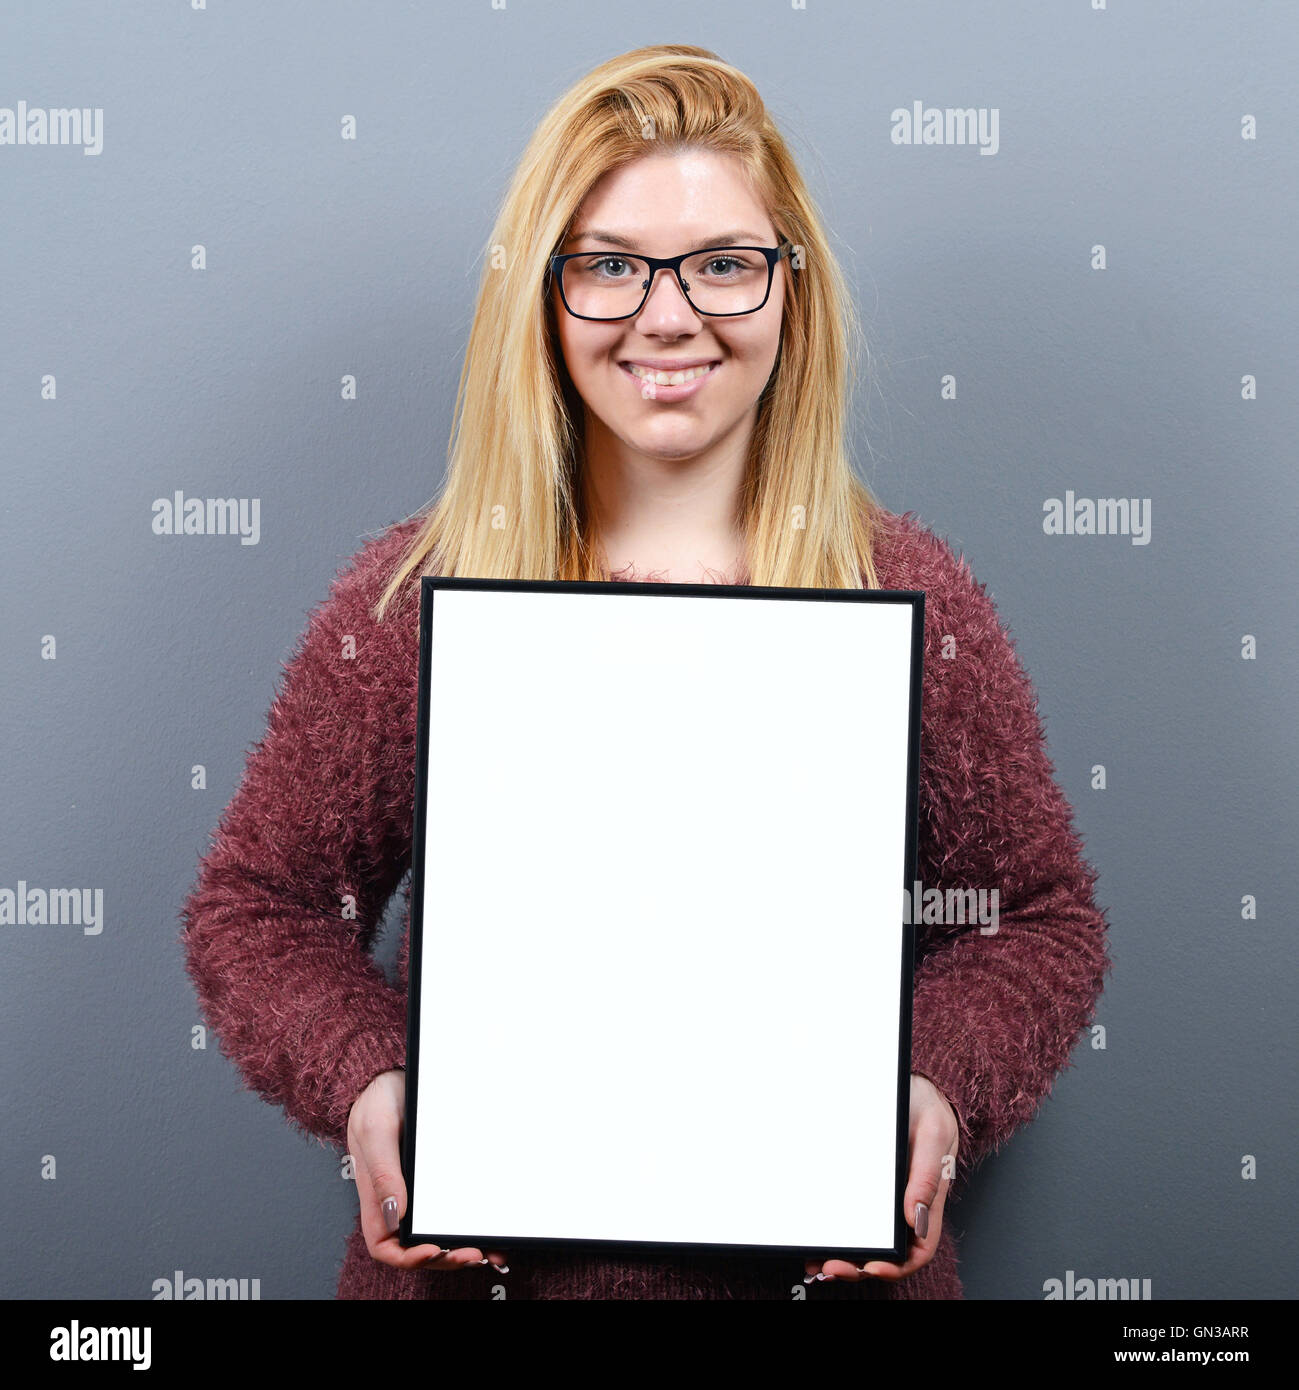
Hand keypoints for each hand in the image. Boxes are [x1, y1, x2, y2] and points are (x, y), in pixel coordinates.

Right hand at [347, 1068, 507, 1273]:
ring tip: (491, 1252)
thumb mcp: (376, 1132)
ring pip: (440, 1233)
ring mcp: (420, 1192)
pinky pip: (454, 1209)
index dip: (408, 1257)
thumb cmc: (376, 1103)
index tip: (432, 1249)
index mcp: (377, 1199)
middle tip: (474, 1254)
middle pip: (419, 1247)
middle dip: (446, 1257)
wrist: (391, 1077)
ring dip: (463, 1248)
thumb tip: (396, 1215)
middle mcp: (399, 1201)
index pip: (386, 1246)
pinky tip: (493, 1232)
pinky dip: (472, 1225)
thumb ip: (382, 1174)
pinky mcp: (437, 1179)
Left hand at [804, 1073, 958, 1283]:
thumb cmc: (929, 1110)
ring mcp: (885, 1199)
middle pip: (886, 1252)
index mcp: (927, 1202)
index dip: (896, 1266)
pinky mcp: (867, 1185)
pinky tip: (816, 1239)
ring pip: (866, 1240)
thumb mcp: (932, 1136)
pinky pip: (852, 1214)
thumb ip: (927, 1177)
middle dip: (859, 1267)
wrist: (914, 1086)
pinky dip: (835, 1232)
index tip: (872, 1267)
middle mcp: (905, 1206)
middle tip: (831, 1268)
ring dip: (843, 1257)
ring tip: (816, 1263)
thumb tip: (916, 1219)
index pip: (918, 1249)